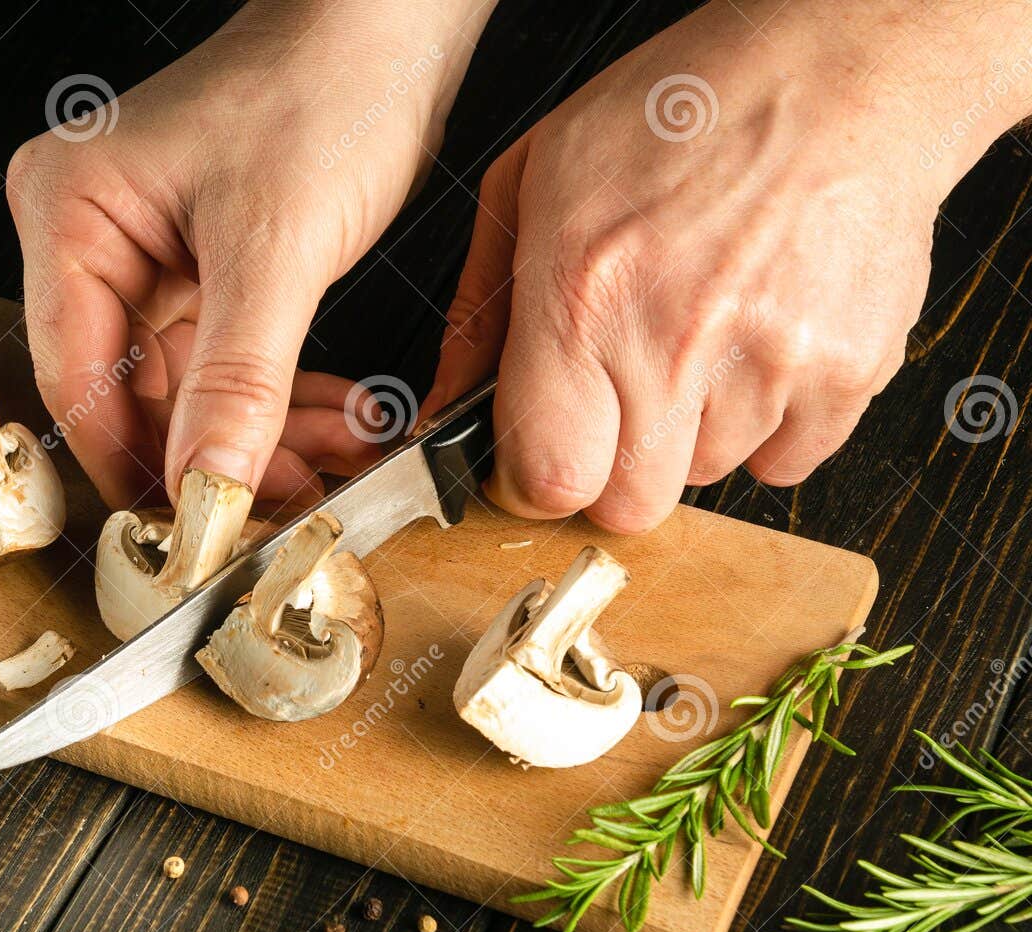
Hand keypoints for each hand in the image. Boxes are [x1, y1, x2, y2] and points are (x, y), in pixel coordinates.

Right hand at [9, 0, 491, 508]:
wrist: (391, 26)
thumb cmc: (322, 87)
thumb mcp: (276, 247)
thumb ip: (238, 379)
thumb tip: (208, 489)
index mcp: (69, 214)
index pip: (77, 377)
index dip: (130, 465)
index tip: (188, 534)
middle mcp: (94, 241)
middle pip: (133, 396)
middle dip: (217, 455)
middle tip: (282, 507)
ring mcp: (150, 261)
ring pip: (191, 394)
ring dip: (265, 437)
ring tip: (334, 460)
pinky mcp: (207, 275)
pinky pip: (232, 368)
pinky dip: (284, 402)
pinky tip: (340, 423)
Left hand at [426, 0, 1029, 532]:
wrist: (843, 63)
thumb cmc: (684, 106)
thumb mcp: (532, 176)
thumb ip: (478, 308)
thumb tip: (443, 408)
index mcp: (582, 297)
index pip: (547, 477)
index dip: (536, 477)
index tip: (542, 450)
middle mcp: (676, 341)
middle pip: (628, 506)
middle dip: (612, 469)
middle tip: (620, 399)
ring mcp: (771, 361)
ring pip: (705, 477)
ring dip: (690, 434)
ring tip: (697, 340)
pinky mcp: (850, 369)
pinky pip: (787, 462)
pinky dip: (767, 426)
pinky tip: (754, 348)